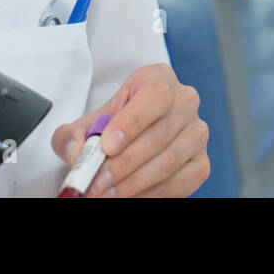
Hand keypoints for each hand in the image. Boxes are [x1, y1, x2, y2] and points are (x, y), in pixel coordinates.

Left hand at [51, 63, 208, 196]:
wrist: (130, 136)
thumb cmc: (113, 125)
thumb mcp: (88, 122)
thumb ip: (73, 135)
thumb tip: (76, 153)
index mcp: (159, 79)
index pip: (154, 96)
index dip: (132, 122)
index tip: (107, 146)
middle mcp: (185, 102)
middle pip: (159, 134)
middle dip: (123, 164)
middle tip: (97, 182)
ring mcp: (197, 133)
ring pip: (168, 161)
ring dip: (133, 182)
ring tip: (106, 192)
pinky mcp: (201, 162)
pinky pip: (179, 182)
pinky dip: (151, 193)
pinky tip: (129, 195)